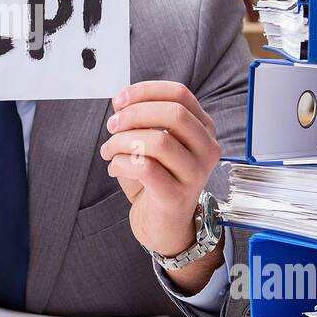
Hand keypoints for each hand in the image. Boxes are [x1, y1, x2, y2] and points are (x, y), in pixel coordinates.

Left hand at [98, 80, 222, 292]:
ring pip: (159, 141)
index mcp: (203, 128)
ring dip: (123, 141)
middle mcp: (207, 149)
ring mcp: (196, 174)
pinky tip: (115, 168)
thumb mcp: (150, 141)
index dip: (145, 91)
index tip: (119, 101)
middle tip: (112, 126)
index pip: (179, 94)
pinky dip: (122, 163)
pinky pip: (146, 169)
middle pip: (174, 113)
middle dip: (134, 115)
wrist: (163, 225)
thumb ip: (140, 119)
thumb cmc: (156, 179)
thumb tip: (121, 101)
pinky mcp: (177, 196)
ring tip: (109, 151)